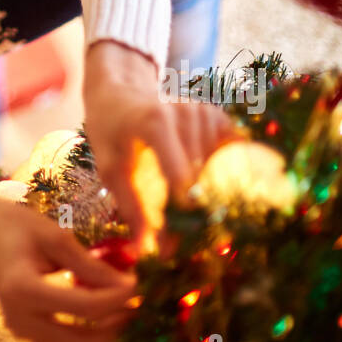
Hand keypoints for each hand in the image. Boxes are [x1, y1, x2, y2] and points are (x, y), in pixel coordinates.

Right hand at [0, 181, 136, 341]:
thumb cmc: (16, 226)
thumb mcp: (55, 237)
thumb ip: (90, 265)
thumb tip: (128, 286)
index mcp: (25, 291)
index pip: (86, 307)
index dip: (119, 298)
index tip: (140, 283)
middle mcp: (20, 320)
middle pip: (83, 341)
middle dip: (116, 326)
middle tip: (139, 304)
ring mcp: (21, 330)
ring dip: (105, 332)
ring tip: (126, 307)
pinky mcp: (25, 332)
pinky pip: (64, 340)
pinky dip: (88, 330)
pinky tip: (104, 309)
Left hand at [83, 40, 236, 244]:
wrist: (121, 90)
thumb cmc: (110, 129)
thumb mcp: (109, 165)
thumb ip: (130, 206)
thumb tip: (146, 251)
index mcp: (156, 123)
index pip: (181, 180)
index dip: (180, 219)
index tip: (173, 250)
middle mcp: (187, 114)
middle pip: (203, 178)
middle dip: (194, 217)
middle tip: (184, 247)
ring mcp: (206, 113)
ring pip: (221, 172)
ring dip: (210, 201)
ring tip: (195, 226)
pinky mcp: (218, 117)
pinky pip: (232, 156)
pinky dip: (226, 179)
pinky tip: (217, 197)